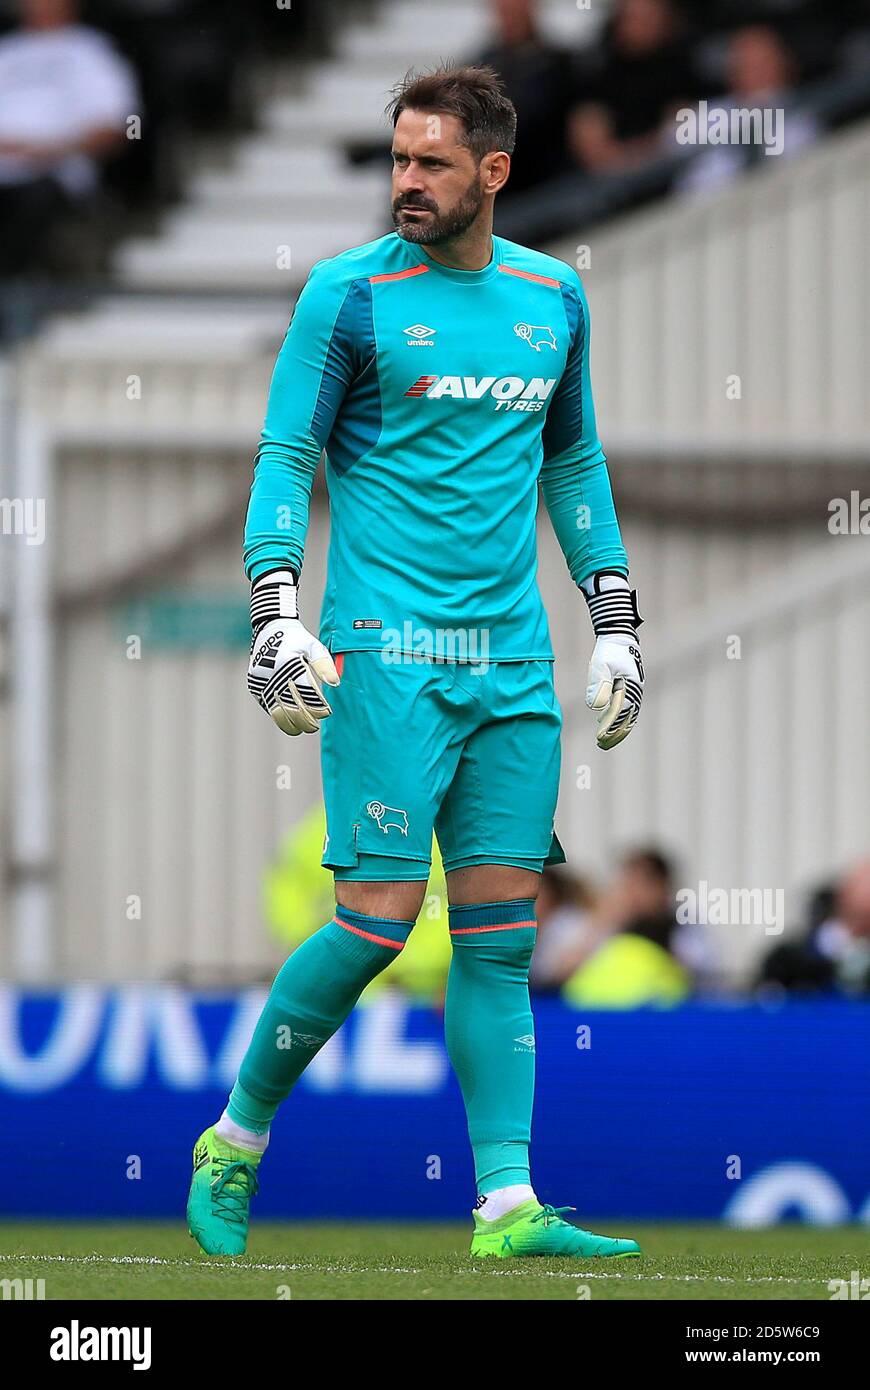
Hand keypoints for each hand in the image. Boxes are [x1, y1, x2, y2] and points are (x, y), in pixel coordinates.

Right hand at [246, 570, 339, 734]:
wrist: (270, 628)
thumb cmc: (297, 639)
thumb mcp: (313, 646)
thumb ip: (324, 664)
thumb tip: (335, 683)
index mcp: (291, 666)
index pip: (307, 696)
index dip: (317, 709)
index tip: (326, 713)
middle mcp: (275, 676)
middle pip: (292, 708)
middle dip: (305, 720)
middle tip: (315, 726)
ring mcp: (263, 682)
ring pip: (277, 712)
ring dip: (291, 723)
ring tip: (303, 728)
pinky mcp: (255, 686)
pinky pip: (268, 706)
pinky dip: (279, 715)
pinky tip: (290, 720)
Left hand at [581, 571, 643, 749]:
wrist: (619, 635)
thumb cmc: (609, 650)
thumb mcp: (600, 666)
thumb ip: (598, 685)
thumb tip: (595, 707)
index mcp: (630, 688)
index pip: (620, 714)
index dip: (610, 728)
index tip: (599, 738)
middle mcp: (635, 691)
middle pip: (626, 719)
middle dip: (614, 734)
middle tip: (601, 745)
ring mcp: (634, 690)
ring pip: (628, 715)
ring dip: (616, 729)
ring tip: (603, 740)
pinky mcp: (630, 687)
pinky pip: (626, 708)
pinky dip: (617, 718)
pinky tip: (603, 722)